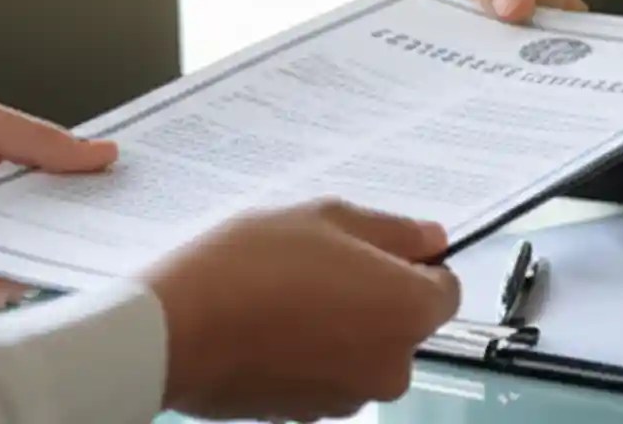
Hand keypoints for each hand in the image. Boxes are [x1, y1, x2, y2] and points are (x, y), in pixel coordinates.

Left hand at [0, 90, 117, 307]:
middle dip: (79, 218)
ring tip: (94, 251)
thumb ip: (36, 137)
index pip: (49, 169)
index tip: (130, 180)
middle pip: (40, 215)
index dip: (87, 175)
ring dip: (52, 253)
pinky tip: (39, 275)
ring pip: (18, 253)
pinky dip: (12, 285)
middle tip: (126, 221)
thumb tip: (103, 154)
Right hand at [143, 199, 460, 420]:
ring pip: (366, 349)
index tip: (375, 250)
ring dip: (343, 325)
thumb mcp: (328, 218)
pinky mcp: (312, 415)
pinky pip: (331, 374)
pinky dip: (314, 353)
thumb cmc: (253, 264)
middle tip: (323, 265)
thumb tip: (432, 239)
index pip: (445, 288)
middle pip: (405, 322)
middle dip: (377, 295)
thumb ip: (393, 231)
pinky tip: (273, 327)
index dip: (414, 265)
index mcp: (410, 311)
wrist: (177, 331)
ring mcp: (352, 397)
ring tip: (289, 294)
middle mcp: (394, 364)